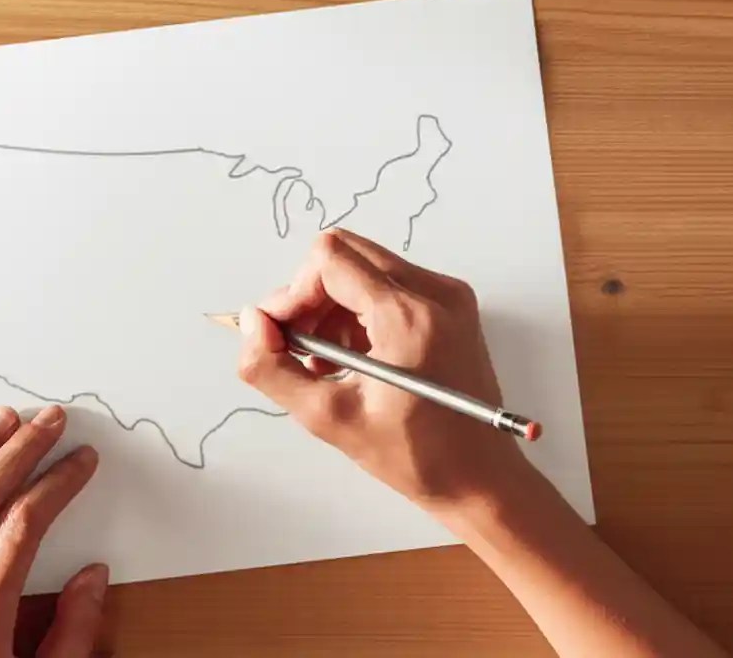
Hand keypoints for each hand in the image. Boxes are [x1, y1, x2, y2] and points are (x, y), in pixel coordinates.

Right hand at [236, 228, 530, 509]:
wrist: (482, 479)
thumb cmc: (418, 458)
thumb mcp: (330, 419)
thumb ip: (273, 369)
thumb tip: (250, 327)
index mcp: (409, 318)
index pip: (329, 260)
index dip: (291, 293)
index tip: (279, 335)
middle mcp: (435, 293)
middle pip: (345, 255)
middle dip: (309, 296)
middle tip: (296, 346)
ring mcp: (448, 296)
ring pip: (363, 267)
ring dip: (331, 306)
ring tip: (325, 361)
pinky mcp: (450, 307)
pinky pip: (387, 285)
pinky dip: (357, 312)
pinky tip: (351, 358)